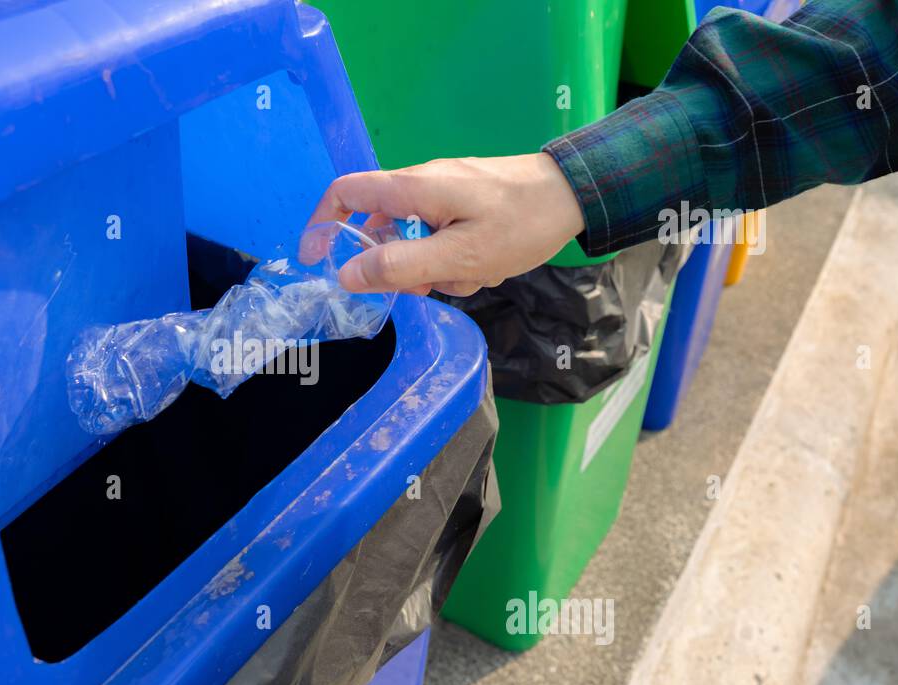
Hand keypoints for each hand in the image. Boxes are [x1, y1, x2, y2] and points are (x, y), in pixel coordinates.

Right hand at [305, 154, 585, 296]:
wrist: (579, 194)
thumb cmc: (520, 223)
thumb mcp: (458, 256)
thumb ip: (399, 266)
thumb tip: (345, 275)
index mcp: (411, 189)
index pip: (344, 193)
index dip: (321, 225)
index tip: (318, 262)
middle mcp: (421, 184)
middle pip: (380, 226)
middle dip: (399, 264)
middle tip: (430, 287)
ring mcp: (444, 191)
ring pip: (414, 237)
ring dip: (434, 266)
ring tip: (473, 275)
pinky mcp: (465, 201)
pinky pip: (441, 234)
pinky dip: (455, 258)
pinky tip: (485, 266)